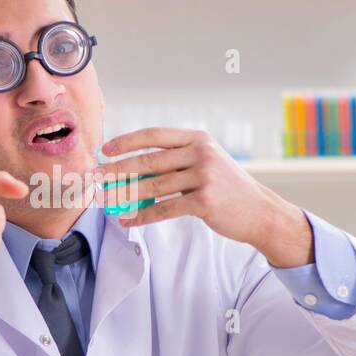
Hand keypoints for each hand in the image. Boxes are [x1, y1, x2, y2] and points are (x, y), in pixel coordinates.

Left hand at [97, 128, 313, 266]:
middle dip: (118, 170)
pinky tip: (129, 220)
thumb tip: (133, 169)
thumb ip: (176, 161)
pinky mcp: (204, 201)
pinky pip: (164, 209)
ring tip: (106, 201)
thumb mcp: (206, 163)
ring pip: (153, 186)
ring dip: (125, 195)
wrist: (259, 211)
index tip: (106, 150)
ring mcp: (204, 177)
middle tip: (96, 176)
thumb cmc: (227, 188)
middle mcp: (201, 153)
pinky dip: (143, 216)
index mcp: (198, 139)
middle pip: (149, 160)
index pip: (155, 135)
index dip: (127, 141)